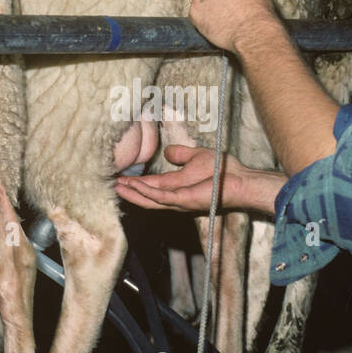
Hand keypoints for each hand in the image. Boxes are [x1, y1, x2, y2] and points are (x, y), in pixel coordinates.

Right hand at [115, 145, 285, 215]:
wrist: (239, 179)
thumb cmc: (223, 171)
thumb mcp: (196, 156)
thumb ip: (181, 155)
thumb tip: (168, 152)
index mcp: (177, 187)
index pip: (152, 186)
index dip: (136, 183)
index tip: (121, 178)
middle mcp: (175, 197)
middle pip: (146, 196)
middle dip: (129, 191)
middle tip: (112, 184)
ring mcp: (179, 200)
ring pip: (150, 199)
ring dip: (133, 193)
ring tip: (118, 186)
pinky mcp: (184, 200)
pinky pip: (161, 197)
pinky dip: (146, 193)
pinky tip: (134, 186)